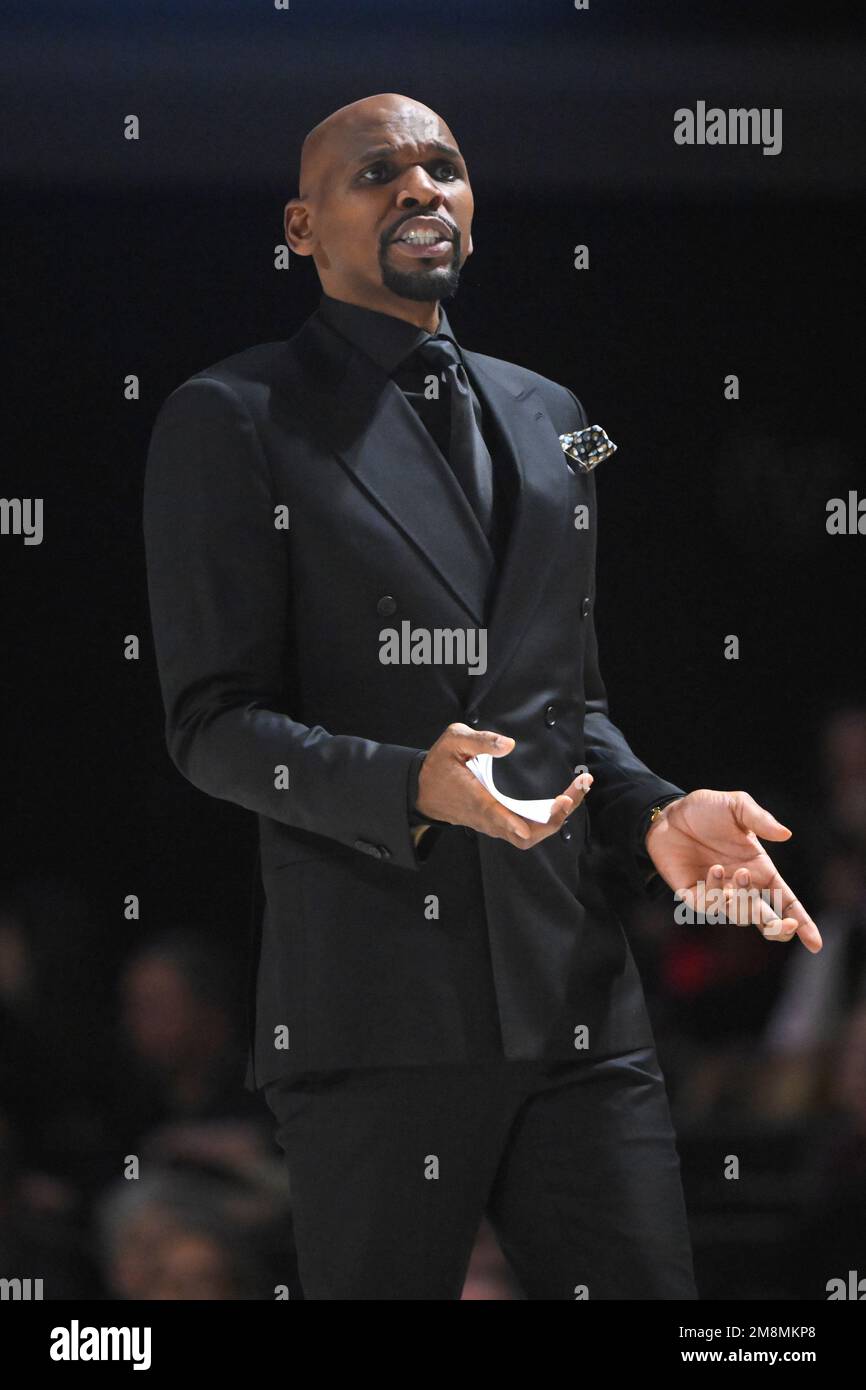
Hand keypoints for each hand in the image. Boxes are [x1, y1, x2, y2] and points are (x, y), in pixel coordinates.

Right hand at [415, 722, 591, 849]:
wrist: (424, 792)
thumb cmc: (439, 764)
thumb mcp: (452, 740)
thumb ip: (479, 740)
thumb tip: (508, 744)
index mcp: (475, 799)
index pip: (500, 818)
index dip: (527, 820)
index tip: (555, 808)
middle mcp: (488, 819)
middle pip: (526, 835)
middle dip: (557, 816)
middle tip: (580, 787)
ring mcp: (495, 825)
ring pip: (531, 834)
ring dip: (558, 815)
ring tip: (580, 786)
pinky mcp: (501, 824)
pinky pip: (529, 828)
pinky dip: (551, 816)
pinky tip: (567, 795)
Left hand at [645, 789, 821, 952]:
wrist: (669, 813)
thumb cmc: (706, 810)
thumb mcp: (737, 806)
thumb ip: (761, 819)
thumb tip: (786, 834)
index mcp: (760, 869)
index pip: (786, 901)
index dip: (802, 923)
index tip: (815, 944)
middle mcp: (741, 885)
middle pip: (765, 920)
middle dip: (776, 927)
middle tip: (782, 922)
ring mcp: (717, 892)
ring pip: (739, 915)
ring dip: (744, 901)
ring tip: (739, 873)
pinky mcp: (693, 894)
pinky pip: (709, 906)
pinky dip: (715, 892)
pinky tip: (714, 869)